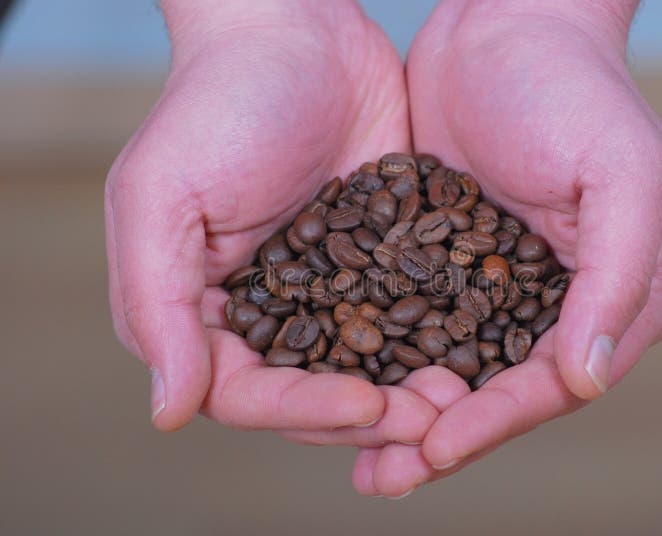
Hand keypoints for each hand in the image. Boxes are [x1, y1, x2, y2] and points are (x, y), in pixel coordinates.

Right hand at [105, 0, 440, 441]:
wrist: (298, 33)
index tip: (368, 404)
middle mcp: (264, 312)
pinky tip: (478, 352)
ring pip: (368, 366)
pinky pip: (406, 316)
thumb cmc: (218, 103)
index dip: (304, 409)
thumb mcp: (164, 196)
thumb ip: (158, 305)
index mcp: (203, 311)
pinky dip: (438, 340)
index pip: (247, 393)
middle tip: (435, 417)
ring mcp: (326, 289)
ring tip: (462, 396)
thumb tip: (171, 412)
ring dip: (411, 390)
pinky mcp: (378, 261)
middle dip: (372, 413)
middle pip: (314, 393)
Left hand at [350, 0, 661, 495]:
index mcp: (614, 294)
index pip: (554, 381)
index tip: (435, 448)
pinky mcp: (447, 257)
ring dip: (406, 410)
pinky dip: (384, 355)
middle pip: (499, 390)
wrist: (507, 25)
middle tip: (384, 477)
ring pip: (453, 365)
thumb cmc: (575, 90)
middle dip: (442, 435)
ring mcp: (498, 280)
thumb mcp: (620, 175)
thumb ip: (618, 279)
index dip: (496, 421)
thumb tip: (587, 381)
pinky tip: (343, 381)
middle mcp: (558, 300)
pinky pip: (417, 320)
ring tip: (357, 456)